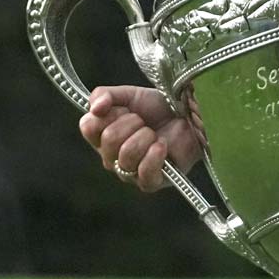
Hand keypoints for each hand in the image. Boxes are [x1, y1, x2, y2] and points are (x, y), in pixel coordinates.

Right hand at [78, 85, 204, 191]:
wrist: (189, 118)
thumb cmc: (159, 109)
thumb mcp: (129, 94)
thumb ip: (105, 95)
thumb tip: (94, 108)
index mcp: (101, 136)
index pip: (88, 127)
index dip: (107, 113)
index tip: (124, 109)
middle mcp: (110, 157)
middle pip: (109, 139)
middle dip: (132, 123)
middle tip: (144, 121)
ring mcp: (129, 173)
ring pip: (126, 154)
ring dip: (146, 136)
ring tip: (155, 134)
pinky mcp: (149, 183)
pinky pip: (143, 173)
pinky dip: (155, 155)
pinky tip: (162, 145)